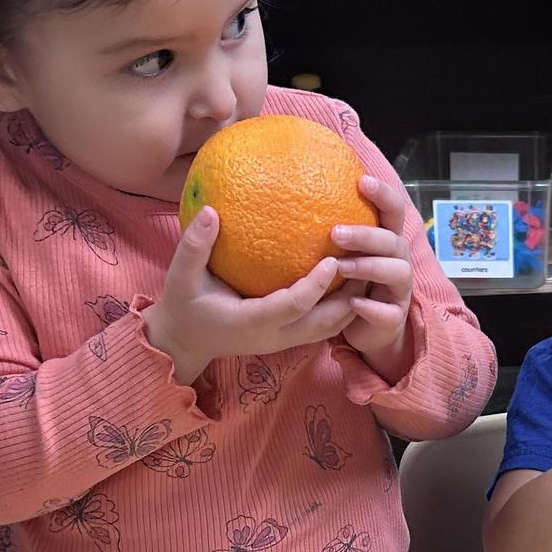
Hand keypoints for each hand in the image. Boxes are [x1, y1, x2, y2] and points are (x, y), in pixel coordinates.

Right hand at [143, 207, 362, 386]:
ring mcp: (284, 341)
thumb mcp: (181, 276)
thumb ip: (195, 246)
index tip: (333, 260)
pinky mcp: (289, 338)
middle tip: (368, 264)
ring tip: (371, 270)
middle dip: (350, 298)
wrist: (186, 341)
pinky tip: (353, 280)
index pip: (292, 307)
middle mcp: (274, 337)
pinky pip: (323, 326)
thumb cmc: (184, 305)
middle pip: (324, 323)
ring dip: (352, 303)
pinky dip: (342, 307)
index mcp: (251, 323)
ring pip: (329, 329)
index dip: (315, 287)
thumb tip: (211, 210)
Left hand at [330, 173, 415, 380]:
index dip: (383, 194)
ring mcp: (398, 290)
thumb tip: (294, 191)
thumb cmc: (349, 283)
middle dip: (367, 235)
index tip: (360, 180)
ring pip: (397, 272)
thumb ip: (331, 228)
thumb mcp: (342, 253)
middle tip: (336, 233)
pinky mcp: (393, 318)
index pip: (393, 210)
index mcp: (387, 241)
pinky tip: (352, 302)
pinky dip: (371, 307)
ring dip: (370, 267)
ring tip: (341, 267)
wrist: (367, 328)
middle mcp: (398, 261)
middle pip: (394, 241)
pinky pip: (387, 312)